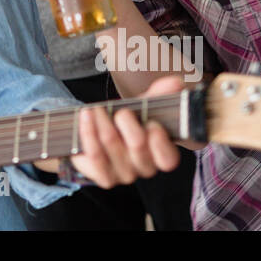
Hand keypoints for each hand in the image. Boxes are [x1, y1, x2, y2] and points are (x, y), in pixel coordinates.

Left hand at [35, 76, 184, 186]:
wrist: (100, 130)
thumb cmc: (127, 120)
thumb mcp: (144, 106)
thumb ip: (160, 95)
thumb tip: (175, 83)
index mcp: (162, 154)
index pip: (168, 159)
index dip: (160, 142)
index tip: (152, 123)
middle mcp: (145, 167)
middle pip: (138, 147)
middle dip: (127, 123)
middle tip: (121, 111)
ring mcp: (124, 174)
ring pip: (112, 145)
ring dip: (102, 121)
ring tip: (95, 108)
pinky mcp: (103, 176)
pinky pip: (94, 156)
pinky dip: (88, 132)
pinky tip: (86, 116)